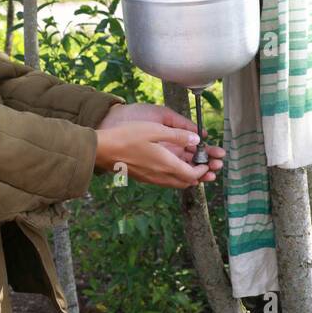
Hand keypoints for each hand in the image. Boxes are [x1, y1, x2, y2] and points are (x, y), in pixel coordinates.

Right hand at [96, 102, 225, 187]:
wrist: (103, 149)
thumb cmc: (128, 136)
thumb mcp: (155, 129)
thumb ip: (178, 136)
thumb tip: (197, 140)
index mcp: (166, 165)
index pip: (192, 175)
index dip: (203, 170)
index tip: (207, 161)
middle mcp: (160, 176)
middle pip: (186, 182)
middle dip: (199, 175)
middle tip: (206, 167)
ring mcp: (151, 178)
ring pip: (176, 183)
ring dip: (187, 176)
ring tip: (193, 166)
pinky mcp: (144, 177)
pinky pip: (165, 181)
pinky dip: (175, 175)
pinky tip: (173, 165)